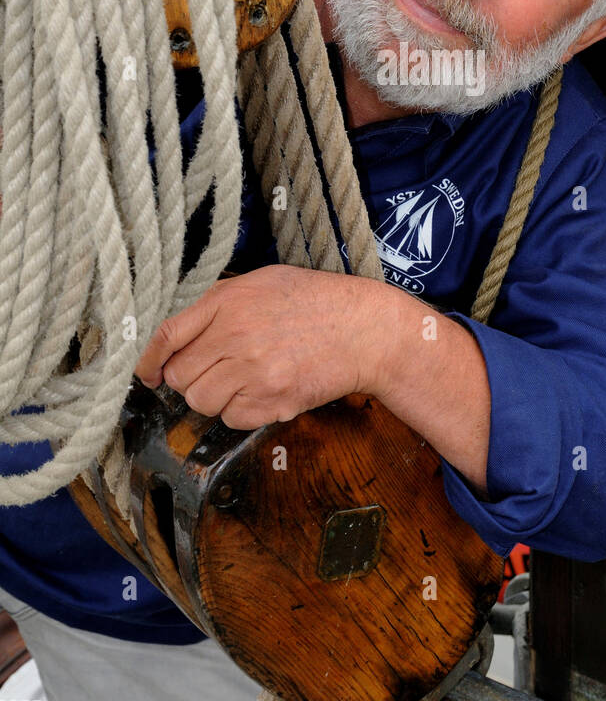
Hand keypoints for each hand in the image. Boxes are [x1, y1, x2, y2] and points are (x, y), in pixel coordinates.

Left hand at [134, 265, 390, 430]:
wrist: (364, 330)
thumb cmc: (315, 301)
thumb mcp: (261, 281)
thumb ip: (217, 301)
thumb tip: (176, 331)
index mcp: (228, 301)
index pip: (166, 334)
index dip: (147, 360)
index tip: (147, 373)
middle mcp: (236, 335)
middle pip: (180, 376)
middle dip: (187, 379)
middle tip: (210, 372)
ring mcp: (254, 371)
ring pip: (201, 402)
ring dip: (213, 397)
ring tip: (239, 381)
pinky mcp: (272, 400)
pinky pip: (232, 419)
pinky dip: (239, 412)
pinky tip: (261, 391)